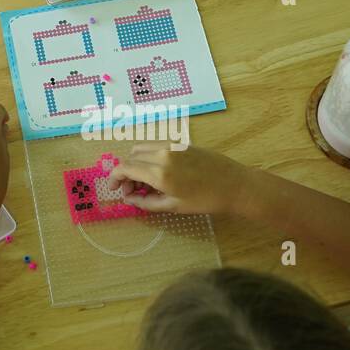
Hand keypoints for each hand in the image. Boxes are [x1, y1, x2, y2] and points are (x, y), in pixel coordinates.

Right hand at [106, 145, 249, 215]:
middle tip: (133, 191)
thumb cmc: (205, 200)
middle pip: (131, 157)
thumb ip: (146, 202)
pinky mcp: (180, 142)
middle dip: (126, 173)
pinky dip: (149, 157)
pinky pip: (155, 146)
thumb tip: (128, 199)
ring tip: (146, 182)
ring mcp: (171, 145)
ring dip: (136, 163)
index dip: (114, 178)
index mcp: (159, 173)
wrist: (235, 185)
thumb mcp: (174, 207)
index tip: (114, 189)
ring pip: (141, 149)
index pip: (125, 168)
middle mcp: (161, 154)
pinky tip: (159, 172)